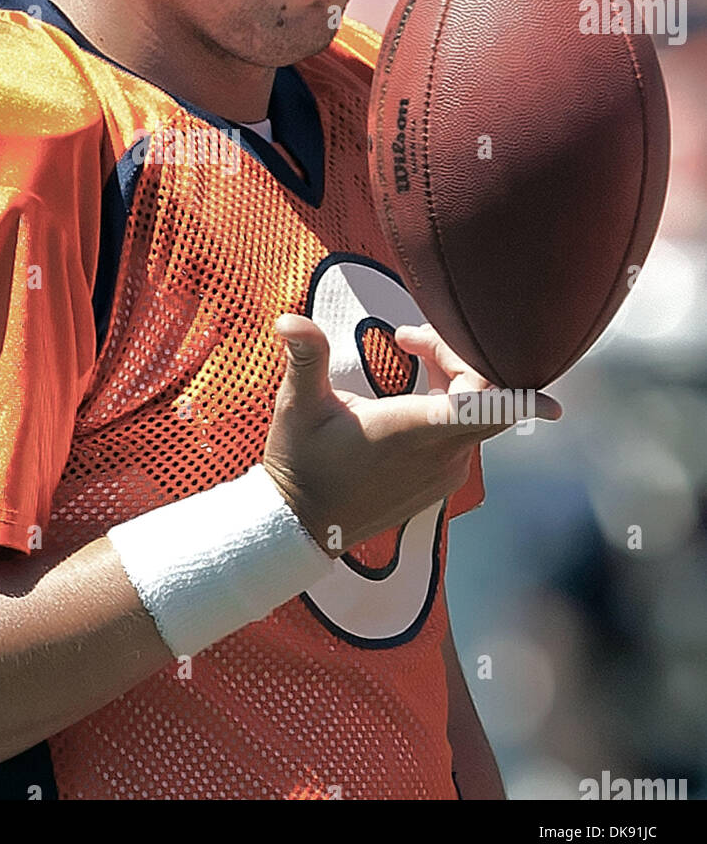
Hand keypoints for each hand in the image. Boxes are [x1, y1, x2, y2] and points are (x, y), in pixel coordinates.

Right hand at [262, 314, 561, 555]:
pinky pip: (466, 434)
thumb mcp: (299, 405)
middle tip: (410, 337)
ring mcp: (446, 472)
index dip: (523, 403)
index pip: (486, 413)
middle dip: (459, 356)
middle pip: (485, 396)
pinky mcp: (441, 481)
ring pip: (477, 415)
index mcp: (413, 431)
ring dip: (453, 378)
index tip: (554, 404)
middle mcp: (440, 455)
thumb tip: (288, 319)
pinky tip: (415, 392)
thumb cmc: (301, 462)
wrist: (304, 524)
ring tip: (410, 353)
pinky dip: (452, 406)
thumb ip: (305, 358)